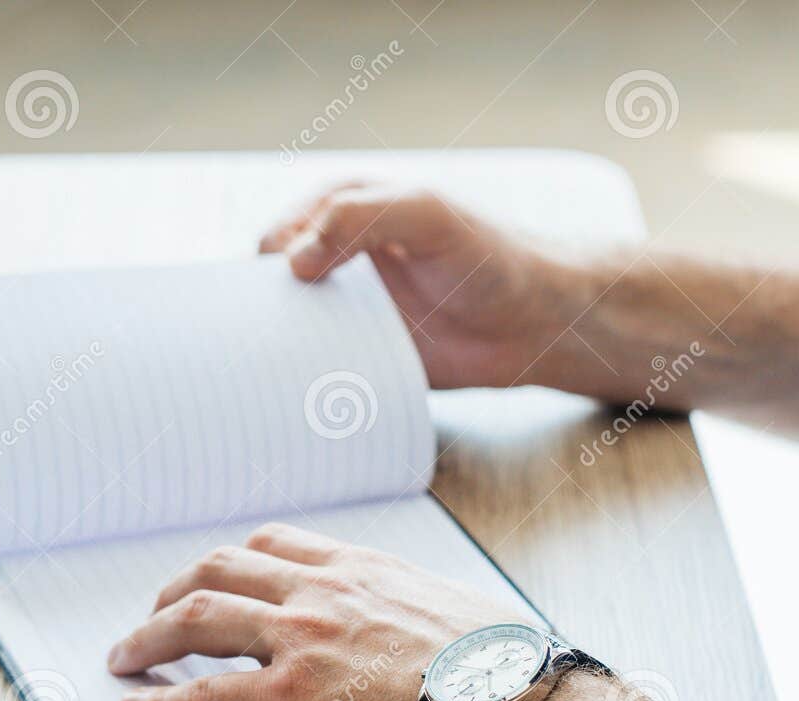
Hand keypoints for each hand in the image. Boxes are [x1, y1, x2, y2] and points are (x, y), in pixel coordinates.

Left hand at [107, 523, 522, 700]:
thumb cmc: (500, 666)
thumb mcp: (450, 605)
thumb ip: (409, 604)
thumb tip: (410, 621)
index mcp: (360, 569)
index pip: (274, 545)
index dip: (230, 564)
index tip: (213, 579)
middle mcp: (321, 591)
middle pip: (219, 570)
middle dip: (173, 591)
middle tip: (152, 616)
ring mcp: (300, 640)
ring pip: (198, 618)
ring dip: (148, 636)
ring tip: (124, 656)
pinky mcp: (290, 697)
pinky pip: (205, 694)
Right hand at [259, 184, 576, 389]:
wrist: (536, 324)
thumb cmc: (490, 254)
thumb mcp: (426, 214)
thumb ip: (359, 218)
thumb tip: (291, 261)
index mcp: (341, 211)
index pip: (276, 238)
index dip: (270, 265)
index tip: (294, 287)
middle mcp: (336, 260)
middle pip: (269, 289)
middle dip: (262, 314)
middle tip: (276, 336)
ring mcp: (346, 309)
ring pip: (286, 332)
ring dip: (278, 352)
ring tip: (281, 371)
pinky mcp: (360, 354)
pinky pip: (316, 370)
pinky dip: (304, 382)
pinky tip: (306, 392)